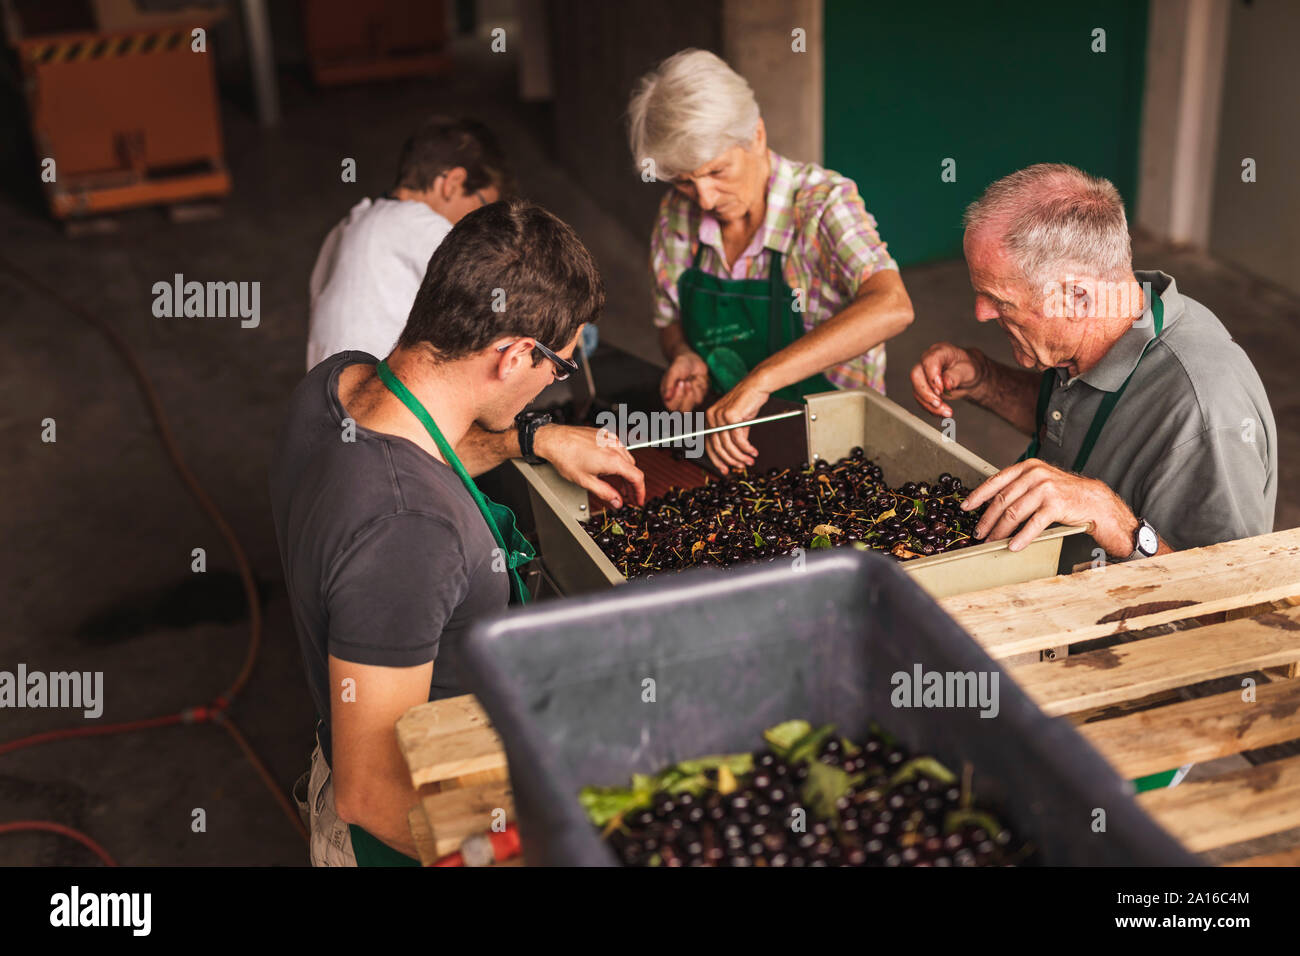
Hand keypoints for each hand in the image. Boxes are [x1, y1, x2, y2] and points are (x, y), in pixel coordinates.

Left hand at [534, 424, 645, 509]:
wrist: (553, 439)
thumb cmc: (565, 457)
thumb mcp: (586, 481)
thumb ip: (605, 493)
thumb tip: (617, 502)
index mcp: (613, 460)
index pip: (637, 477)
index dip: (640, 491)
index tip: (638, 500)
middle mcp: (615, 447)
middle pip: (632, 468)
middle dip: (631, 484)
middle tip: (626, 496)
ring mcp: (610, 438)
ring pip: (626, 458)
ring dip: (624, 472)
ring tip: (616, 483)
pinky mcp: (604, 434)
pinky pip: (618, 448)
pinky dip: (617, 460)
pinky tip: (608, 466)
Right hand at [661, 350, 709, 412]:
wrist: (693, 360)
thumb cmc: (681, 365)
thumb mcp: (673, 371)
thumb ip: (669, 384)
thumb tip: (666, 397)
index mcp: (668, 395)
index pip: (671, 406)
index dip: (677, 397)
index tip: (679, 383)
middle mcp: (678, 399)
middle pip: (683, 410)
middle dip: (686, 396)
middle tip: (686, 382)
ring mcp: (689, 399)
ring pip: (693, 405)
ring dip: (693, 392)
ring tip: (690, 380)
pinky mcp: (698, 396)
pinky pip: (700, 398)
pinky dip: (699, 389)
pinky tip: (696, 381)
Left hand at [703, 376, 770, 473]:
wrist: (757, 385)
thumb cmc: (748, 400)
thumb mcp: (739, 421)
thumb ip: (735, 436)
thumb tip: (736, 454)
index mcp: (710, 417)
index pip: (709, 443)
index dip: (716, 459)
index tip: (724, 469)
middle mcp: (712, 416)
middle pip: (717, 446)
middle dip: (729, 460)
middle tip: (740, 467)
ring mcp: (720, 416)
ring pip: (728, 445)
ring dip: (740, 457)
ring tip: (749, 461)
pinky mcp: (731, 416)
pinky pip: (738, 439)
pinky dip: (746, 449)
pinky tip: (753, 452)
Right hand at [910, 343, 986, 417]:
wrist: (967, 375)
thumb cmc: (968, 367)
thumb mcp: (968, 370)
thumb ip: (956, 375)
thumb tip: (946, 384)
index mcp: (940, 351)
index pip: (929, 362)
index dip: (932, 377)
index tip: (941, 390)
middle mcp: (927, 361)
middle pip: (916, 376)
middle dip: (926, 393)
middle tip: (938, 404)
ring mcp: (923, 374)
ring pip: (917, 390)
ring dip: (929, 405)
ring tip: (946, 412)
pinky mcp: (922, 386)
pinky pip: (921, 398)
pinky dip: (930, 408)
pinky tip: (941, 412)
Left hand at [961, 459, 1137, 554]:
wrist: (1093, 500)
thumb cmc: (1063, 493)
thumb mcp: (1038, 482)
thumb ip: (1017, 487)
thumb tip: (990, 503)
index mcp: (1028, 467)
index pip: (996, 481)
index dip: (978, 495)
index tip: (966, 507)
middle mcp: (1035, 475)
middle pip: (1002, 500)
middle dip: (987, 519)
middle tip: (979, 532)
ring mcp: (1046, 489)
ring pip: (1014, 513)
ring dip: (1000, 530)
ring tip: (992, 541)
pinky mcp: (1056, 505)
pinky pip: (1033, 524)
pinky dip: (1021, 537)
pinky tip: (1013, 546)